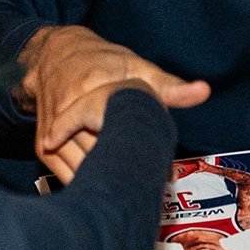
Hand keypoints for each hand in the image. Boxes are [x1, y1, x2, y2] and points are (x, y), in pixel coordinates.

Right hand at [17, 26, 209, 182]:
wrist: (53, 58)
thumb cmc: (101, 61)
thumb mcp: (135, 66)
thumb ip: (167, 85)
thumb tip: (203, 91)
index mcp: (90, 89)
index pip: (119, 128)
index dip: (143, 151)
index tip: (166, 172)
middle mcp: (66, 112)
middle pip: (102, 154)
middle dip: (129, 169)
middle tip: (158, 183)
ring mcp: (52, 132)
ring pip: (86, 169)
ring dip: (111, 182)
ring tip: (138, 190)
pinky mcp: (45, 147)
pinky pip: (71, 175)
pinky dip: (93, 183)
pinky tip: (113, 189)